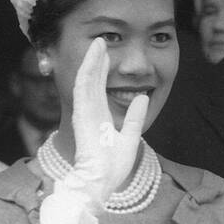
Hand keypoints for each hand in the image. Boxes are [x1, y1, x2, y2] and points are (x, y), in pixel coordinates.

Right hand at [66, 37, 148, 206]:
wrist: (101, 183)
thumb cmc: (112, 168)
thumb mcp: (130, 138)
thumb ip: (134, 118)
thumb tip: (142, 98)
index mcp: (100, 117)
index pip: (100, 88)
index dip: (103, 70)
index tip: (108, 53)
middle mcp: (90, 113)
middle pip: (92, 80)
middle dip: (96, 60)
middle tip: (100, 40)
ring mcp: (85, 114)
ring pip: (86, 81)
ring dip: (91, 61)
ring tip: (97, 43)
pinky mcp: (82, 117)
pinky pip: (83, 92)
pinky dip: (87, 75)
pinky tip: (91, 61)